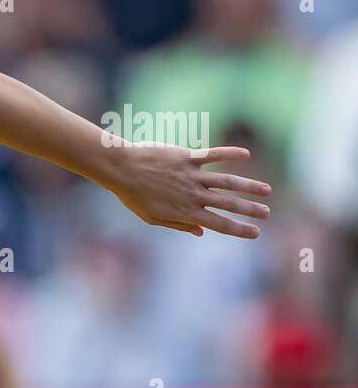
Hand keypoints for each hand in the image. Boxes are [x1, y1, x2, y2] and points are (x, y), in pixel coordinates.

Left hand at [101, 144, 270, 238]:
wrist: (120, 169)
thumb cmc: (133, 195)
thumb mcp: (152, 218)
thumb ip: (178, 225)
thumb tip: (201, 232)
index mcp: (185, 213)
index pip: (219, 224)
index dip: (239, 229)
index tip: (256, 233)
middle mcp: (192, 195)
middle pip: (228, 204)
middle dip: (250, 210)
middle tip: (267, 213)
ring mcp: (192, 176)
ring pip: (227, 181)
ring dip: (249, 186)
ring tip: (266, 190)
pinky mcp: (188, 157)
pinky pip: (213, 155)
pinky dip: (230, 154)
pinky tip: (246, 155)